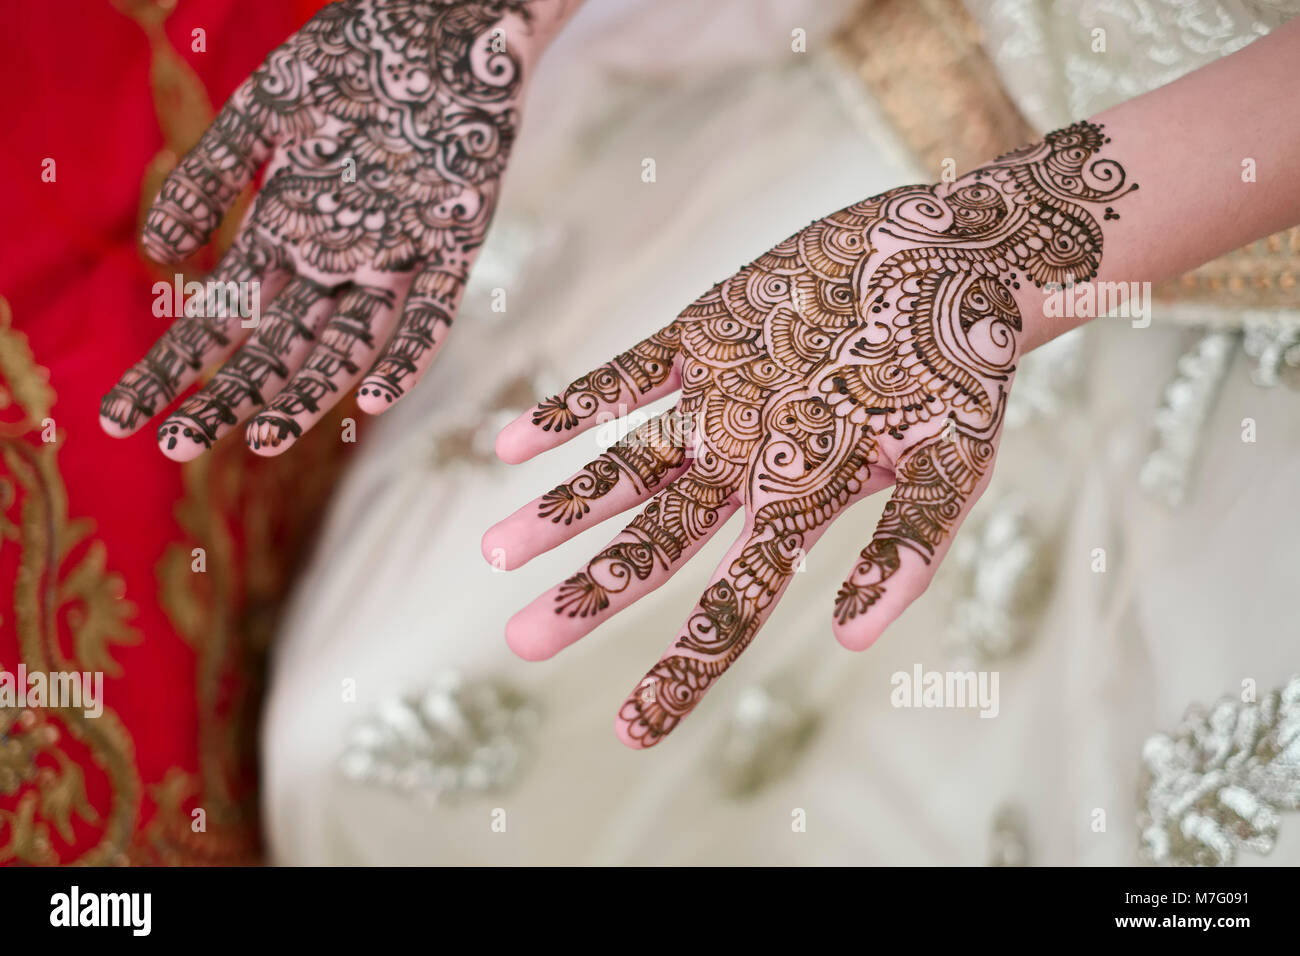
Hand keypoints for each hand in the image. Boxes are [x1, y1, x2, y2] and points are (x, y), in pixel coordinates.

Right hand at [101, 0, 544, 458]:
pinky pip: (429, 317)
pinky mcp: (451, 249)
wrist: (438, 25)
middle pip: (275, 346)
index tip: (122, 417)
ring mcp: (393, 258)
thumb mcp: (266, 111)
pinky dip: (405, 356)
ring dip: (304, 393)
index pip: (221, 317)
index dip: (173, 368)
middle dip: (226, 396)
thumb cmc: (348, 57)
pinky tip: (372, 398)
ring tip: (260, 439)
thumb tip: (160, 254)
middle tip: (175, 447)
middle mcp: (335, 257)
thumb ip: (214, 176)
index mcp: (286, 228)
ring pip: (344, 345)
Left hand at [485, 122, 1134, 747]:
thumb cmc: (964, 362)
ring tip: (495, 553)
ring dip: (565, 509)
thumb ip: (914, 544)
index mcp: (802, 504)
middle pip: (659, 546)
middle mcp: (748, 465)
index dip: (685, 668)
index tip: (634, 733)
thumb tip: (856, 637)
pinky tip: (513, 442)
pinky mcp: (706, 334)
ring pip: (628, 469)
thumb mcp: (960, 459)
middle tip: (524, 642)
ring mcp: (720, 403)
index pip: (735, 605)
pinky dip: (574, 407)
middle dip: (595, 595)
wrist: (949, 256)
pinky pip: (627, 376)